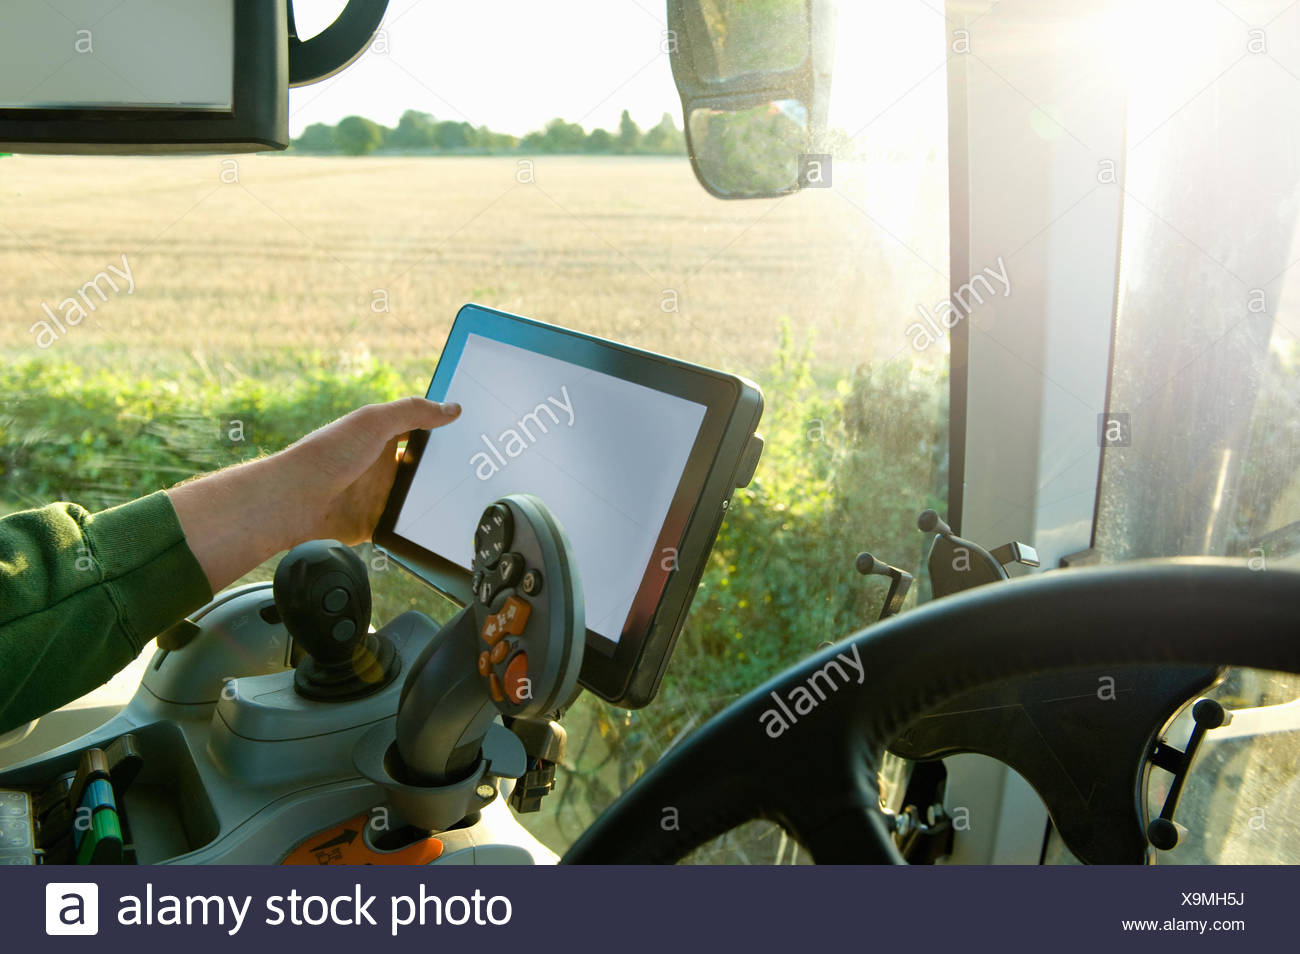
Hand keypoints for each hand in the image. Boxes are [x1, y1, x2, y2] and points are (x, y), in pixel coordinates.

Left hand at [167, 397, 461, 592]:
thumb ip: (412, 412)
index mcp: (384, 435)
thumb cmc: (326, 454)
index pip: (424, 428)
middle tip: (485, 469)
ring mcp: (382, 494)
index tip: (478, 431)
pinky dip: (423, 526)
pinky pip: (407, 525)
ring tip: (475, 500)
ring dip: (441, 499)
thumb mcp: (373, 422)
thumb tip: (452, 407)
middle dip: (453, 467)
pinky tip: (444, 525)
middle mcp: (385, 464)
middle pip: (428, 464)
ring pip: (422, 496)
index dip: (448, 428)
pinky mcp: (377, 522)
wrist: (295, 502)